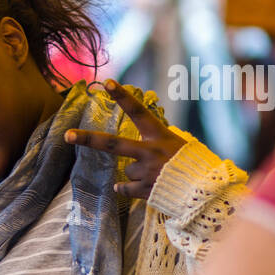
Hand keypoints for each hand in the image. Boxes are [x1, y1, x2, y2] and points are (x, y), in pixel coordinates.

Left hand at [65, 79, 188, 198]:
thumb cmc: (194, 164)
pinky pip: (124, 188)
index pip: (138, 112)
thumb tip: (136, 143)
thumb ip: (155, 141)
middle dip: (87, 139)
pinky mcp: (144, 190)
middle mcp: (150, 152)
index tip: (107, 83)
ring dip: (135, 173)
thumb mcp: (179, 144)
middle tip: (67, 135)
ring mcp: (145, 171)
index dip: (123, 97)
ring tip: (156, 175)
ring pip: (125, 170)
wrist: (207, 192)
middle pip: (111, 144)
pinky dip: (128, 188)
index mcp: (160, 136)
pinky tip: (146, 187)